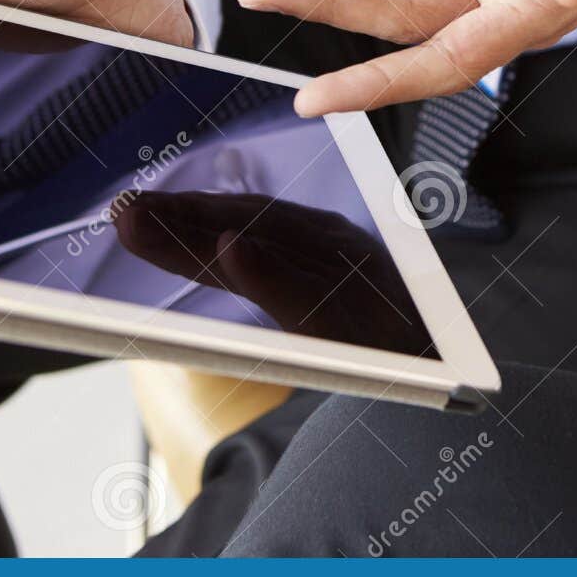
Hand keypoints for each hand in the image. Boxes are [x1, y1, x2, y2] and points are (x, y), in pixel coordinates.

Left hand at [112, 191, 429, 352]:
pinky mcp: (357, 313)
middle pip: (244, 230)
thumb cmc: (397, 342)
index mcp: (324, 246)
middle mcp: (335, 249)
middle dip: (177, 222)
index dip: (187, 217)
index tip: (132, 209)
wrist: (457, 366)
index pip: (244, 227)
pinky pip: (304, 292)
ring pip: (264, 249)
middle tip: (119, 213)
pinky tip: (228, 253)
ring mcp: (349, 275)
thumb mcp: (332, 307)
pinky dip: (266, 270)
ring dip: (198, 234)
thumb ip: (283, 275)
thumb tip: (222, 247)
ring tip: (141, 223)